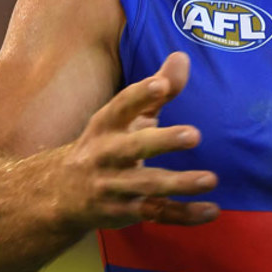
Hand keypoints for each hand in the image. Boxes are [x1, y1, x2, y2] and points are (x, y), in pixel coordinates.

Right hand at [59, 52, 218, 228]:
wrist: (60, 193)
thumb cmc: (106, 144)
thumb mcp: (124, 117)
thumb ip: (156, 90)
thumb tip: (183, 57)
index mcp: (105, 126)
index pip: (121, 107)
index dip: (140, 95)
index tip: (161, 85)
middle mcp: (105, 156)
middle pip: (133, 148)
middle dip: (162, 142)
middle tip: (194, 135)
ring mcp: (113, 187)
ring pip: (147, 187)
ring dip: (178, 184)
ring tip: (211, 178)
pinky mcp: (125, 213)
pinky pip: (157, 214)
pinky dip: (184, 215)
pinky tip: (212, 210)